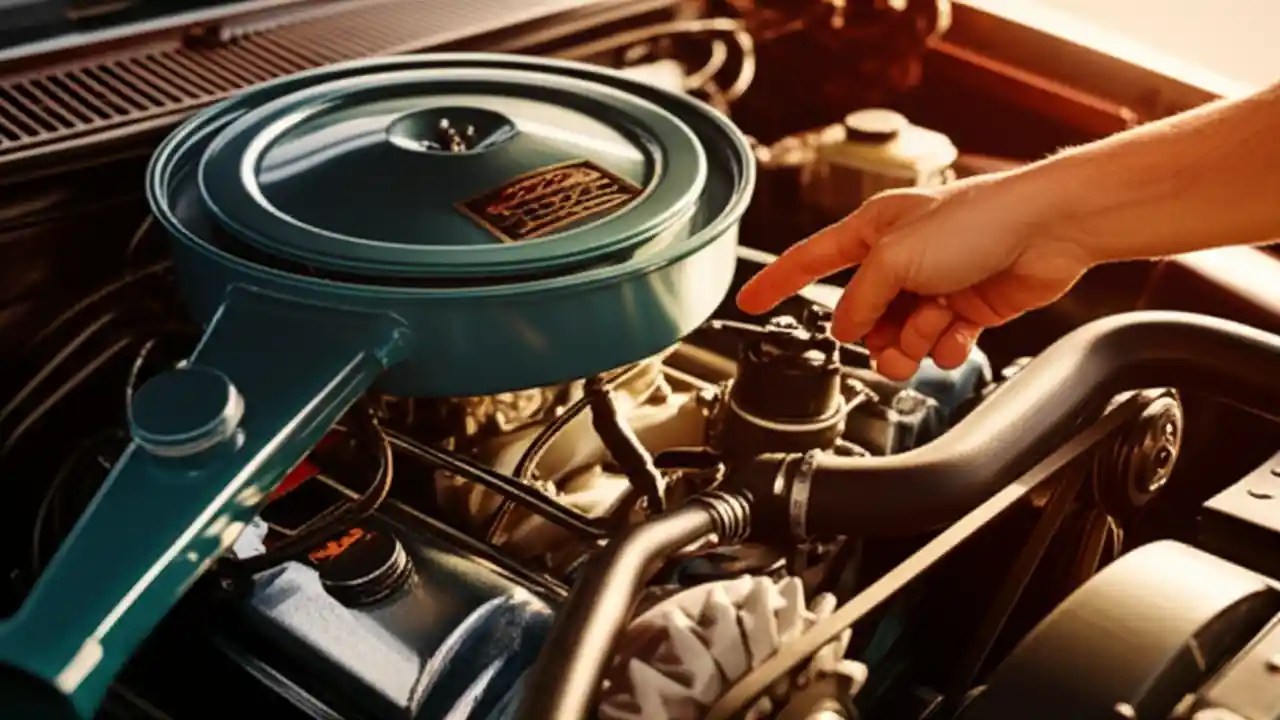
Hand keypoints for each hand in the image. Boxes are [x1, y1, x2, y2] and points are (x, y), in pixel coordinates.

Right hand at [736, 174, 1096, 379]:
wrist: (1048, 231)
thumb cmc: (980, 221)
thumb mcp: (896, 256)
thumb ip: (860, 299)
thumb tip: (848, 330)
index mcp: (874, 231)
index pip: (810, 260)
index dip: (775, 282)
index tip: (750, 302)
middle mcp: (900, 258)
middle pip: (860, 315)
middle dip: (874, 334)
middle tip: (891, 337)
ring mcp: (932, 284)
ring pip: (897, 336)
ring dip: (912, 342)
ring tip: (932, 330)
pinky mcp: (964, 307)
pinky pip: (936, 344)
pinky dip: (944, 347)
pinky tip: (957, 335)